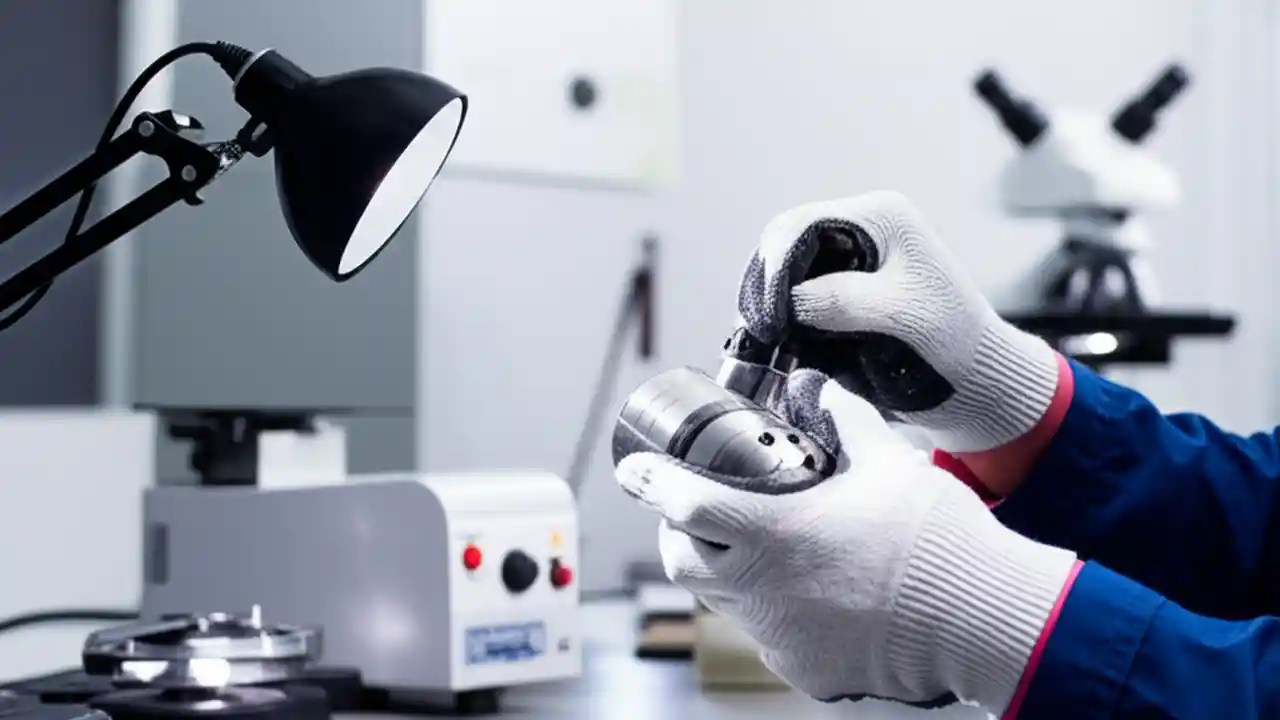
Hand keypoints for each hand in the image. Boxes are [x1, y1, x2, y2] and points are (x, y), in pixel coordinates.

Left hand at [615, 375, 1075, 712]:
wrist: (980, 619)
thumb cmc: (935, 540)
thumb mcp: (890, 462)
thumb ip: (844, 418)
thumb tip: (819, 388)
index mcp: (773, 531)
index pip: (683, 503)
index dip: (650, 484)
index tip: (633, 473)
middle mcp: (762, 589)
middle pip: (682, 559)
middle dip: (676, 532)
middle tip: (693, 512)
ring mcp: (778, 635)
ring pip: (721, 601)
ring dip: (724, 572)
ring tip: (757, 548)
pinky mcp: (802, 669)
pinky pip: (767, 636)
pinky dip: (772, 612)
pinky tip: (808, 595)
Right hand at [738, 190, 1057, 451]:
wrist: (976, 377)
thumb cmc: (954, 338)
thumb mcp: (900, 314)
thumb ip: (844, 301)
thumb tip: (789, 300)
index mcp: (880, 218)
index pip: (803, 224)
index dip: (775, 265)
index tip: (768, 313)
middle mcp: (861, 231)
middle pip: (786, 242)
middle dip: (766, 283)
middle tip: (757, 327)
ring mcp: (851, 261)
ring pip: (786, 269)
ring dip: (769, 301)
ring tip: (763, 336)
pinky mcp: (844, 292)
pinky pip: (796, 295)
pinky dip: (782, 317)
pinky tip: (776, 340)